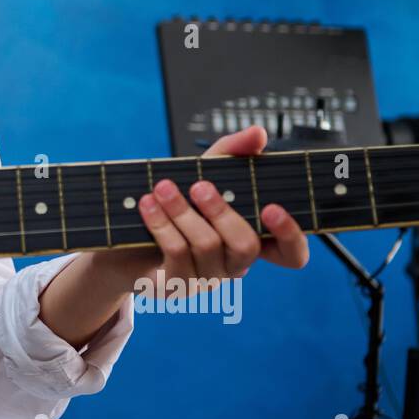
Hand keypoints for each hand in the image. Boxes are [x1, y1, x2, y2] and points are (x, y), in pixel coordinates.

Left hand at [132, 125, 308, 294]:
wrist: (127, 235)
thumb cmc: (177, 203)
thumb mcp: (205, 172)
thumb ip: (233, 152)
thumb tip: (259, 133)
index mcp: (252, 239)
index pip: (291, 254)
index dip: (290, 235)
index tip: (271, 207)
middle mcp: (234, 264)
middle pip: (246, 246)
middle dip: (222, 212)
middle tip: (199, 185)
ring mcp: (206, 279)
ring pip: (207, 247)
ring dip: (182, 212)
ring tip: (162, 187)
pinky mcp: (176, 285)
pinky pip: (176, 254)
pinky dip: (161, 224)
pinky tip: (147, 204)